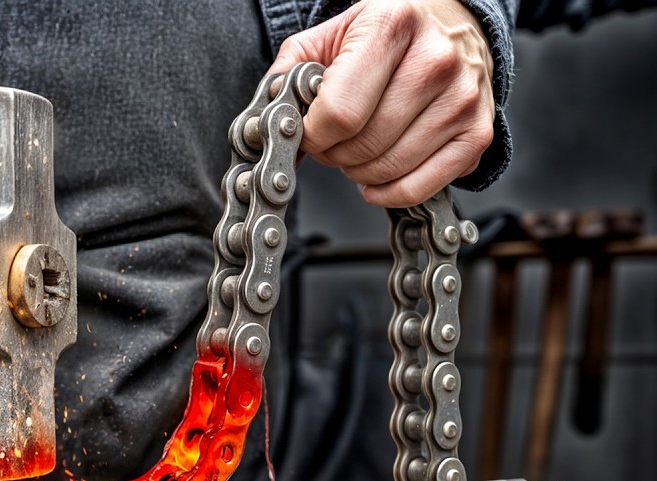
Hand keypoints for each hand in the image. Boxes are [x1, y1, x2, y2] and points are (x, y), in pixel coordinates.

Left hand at [267, 0, 494, 206]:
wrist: (452, 23)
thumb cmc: (387, 33)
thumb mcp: (331, 33)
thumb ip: (291, 73)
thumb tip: (268, 124)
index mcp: (392, 27)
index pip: (338, 113)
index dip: (313, 135)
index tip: (308, 131)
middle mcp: (435, 61)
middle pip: (363, 145)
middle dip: (334, 154)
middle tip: (331, 142)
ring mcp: (461, 98)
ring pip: (389, 168)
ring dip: (359, 172)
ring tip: (357, 149)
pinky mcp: (476, 132)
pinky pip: (423, 186)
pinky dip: (390, 192)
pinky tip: (378, 178)